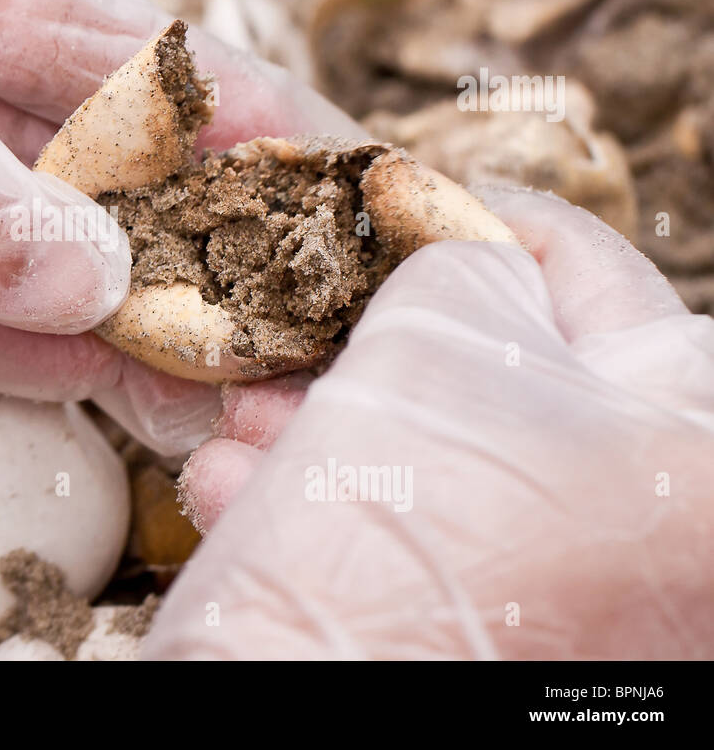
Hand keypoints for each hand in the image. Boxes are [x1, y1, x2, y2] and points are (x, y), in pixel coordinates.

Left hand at [0, 0, 355, 451]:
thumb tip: (81, 274)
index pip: (70, 27)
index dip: (189, 95)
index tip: (295, 155)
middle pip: (51, 145)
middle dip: (164, 217)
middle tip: (273, 286)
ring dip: (98, 305)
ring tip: (208, 364)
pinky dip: (2, 345)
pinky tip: (93, 378)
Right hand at [147, 188, 713, 656]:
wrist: (300, 722)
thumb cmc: (400, 538)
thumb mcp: (433, 347)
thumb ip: (460, 265)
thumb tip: (448, 247)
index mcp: (696, 445)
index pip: (589, 272)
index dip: (471, 217)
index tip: (384, 205)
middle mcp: (663, 531)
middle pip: (506, 377)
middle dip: (375, 341)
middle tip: (288, 326)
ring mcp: (579, 596)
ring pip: (439, 462)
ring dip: (328, 426)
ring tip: (237, 422)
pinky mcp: (493, 637)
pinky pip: (411, 540)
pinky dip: (329, 505)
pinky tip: (236, 492)